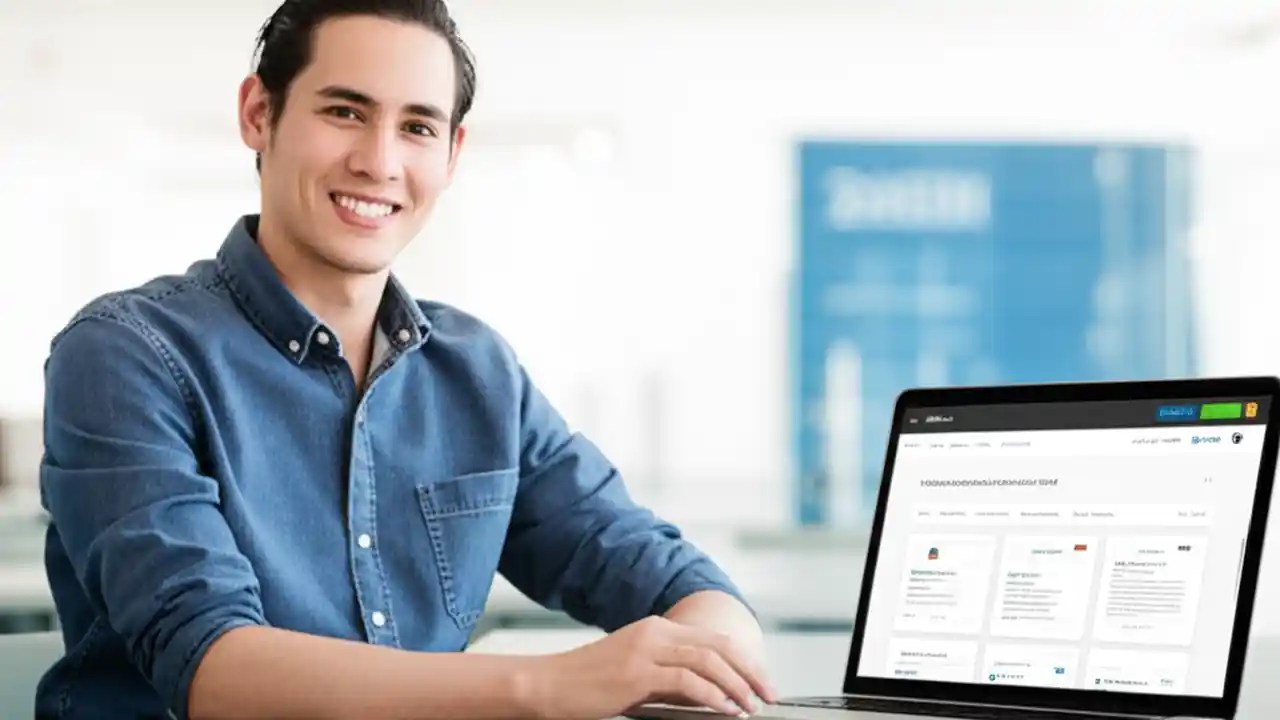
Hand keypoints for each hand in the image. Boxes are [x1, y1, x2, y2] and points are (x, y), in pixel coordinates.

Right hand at [528, 614, 777, 718]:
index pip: (712, 639)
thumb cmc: (589, 685)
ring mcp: (646, 650)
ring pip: (708, 661)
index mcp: (656, 628)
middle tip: (769, 695)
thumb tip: (710, 694)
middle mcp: (655, 632)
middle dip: (750, 671)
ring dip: (737, 685)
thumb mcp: (637, 676)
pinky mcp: (637, 672)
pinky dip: (713, 695)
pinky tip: (725, 709)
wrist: (548, 685)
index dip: (743, 660)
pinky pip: (688, 681)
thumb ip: (671, 679)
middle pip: (718, 646)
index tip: (761, 682)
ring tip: (751, 706)